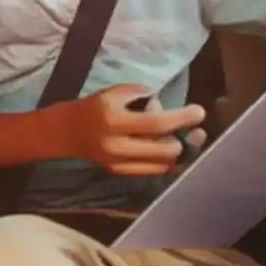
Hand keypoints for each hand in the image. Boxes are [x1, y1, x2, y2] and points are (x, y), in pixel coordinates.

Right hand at [63, 84, 206, 175]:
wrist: (65, 132)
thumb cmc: (91, 107)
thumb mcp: (111, 93)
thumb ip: (138, 94)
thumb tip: (163, 105)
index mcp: (114, 120)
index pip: (157, 123)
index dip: (182, 118)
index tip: (200, 112)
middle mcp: (117, 145)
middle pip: (165, 149)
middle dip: (182, 139)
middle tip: (186, 128)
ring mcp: (118, 162)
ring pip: (162, 164)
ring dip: (174, 151)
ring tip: (173, 137)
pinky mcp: (119, 172)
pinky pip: (151, 170)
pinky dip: (163, 161)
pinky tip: (163, 148)